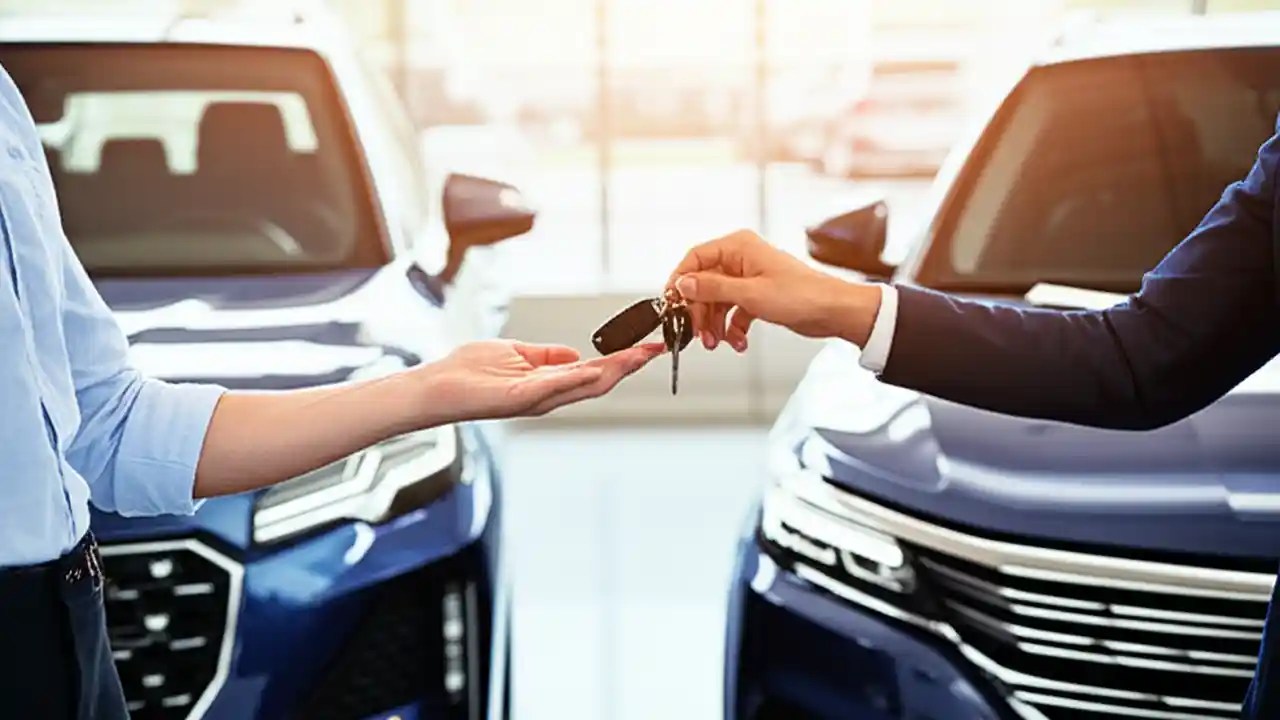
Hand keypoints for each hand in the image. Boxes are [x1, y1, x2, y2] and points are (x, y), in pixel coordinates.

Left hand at [418, 339, 664, 422]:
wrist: (437, 386)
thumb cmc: (468, 372)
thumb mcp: (515, 354)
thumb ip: (545, 357)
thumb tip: (574, 354)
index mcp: (549, 384)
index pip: (595, 371)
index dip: (623, 360)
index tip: (647, 348)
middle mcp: (548, 396)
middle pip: (598, 381)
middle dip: (628, 366)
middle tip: (655, 351)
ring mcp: (534, 399)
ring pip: (582, 386)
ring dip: (612, 371)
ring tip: (636, 357)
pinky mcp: (517, 398)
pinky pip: (552, 388)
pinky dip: (574, 379)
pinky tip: (594, 368)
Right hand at [668, 230, 881, 350]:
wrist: (834, 312)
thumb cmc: (802, 296)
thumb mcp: (750, 294)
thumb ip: (713, 288)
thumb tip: (684, 283)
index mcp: (738, 247)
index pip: (696, 258)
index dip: (680, 281)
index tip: (671, 303)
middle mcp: (741, 259)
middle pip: (704, 284)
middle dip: (701, 312)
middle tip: (699, 335)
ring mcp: (749, 278)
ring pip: (718, 301)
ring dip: (715, 324)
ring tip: (718, 343)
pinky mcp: (758, 296)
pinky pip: (734, 311)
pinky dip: (733, 328)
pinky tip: (738, 342)